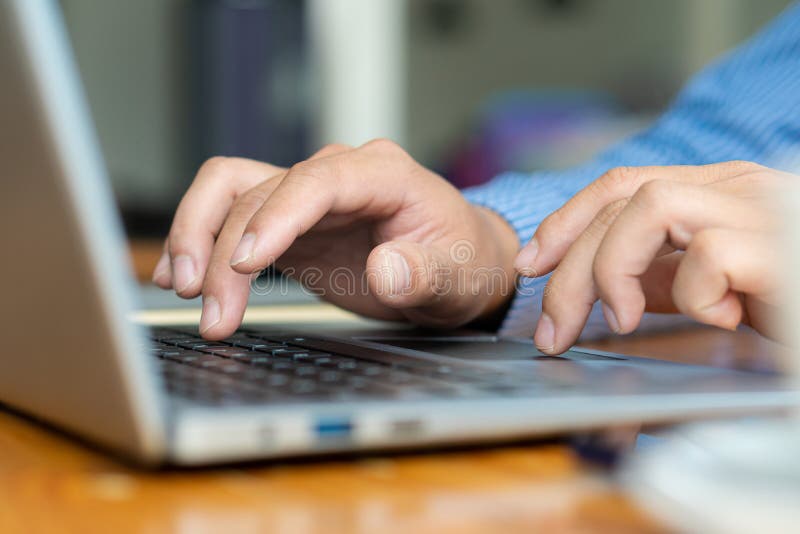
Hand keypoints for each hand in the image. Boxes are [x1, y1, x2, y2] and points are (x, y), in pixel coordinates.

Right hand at [153, 139, 518, 338]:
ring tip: (186, 293)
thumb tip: (387, 269)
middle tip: (209, 306)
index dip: (275, 217)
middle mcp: (337, 174)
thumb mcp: (458, 275)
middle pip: (258, 189)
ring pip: (231, 192)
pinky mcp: (290, 223)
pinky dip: (201, 243)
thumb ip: (426, 273)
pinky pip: (231, 217)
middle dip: (222, 247)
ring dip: (198, 239)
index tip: (244, 262)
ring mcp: (308, 196)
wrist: (457, 265)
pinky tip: (183, 277)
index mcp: (384, 175)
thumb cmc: (462, 260)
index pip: (317, 180)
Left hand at [514, 161, 786, 352]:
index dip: (565, 221)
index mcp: (715, 191)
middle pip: (621, 197)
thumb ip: (656, 276)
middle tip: (551, 332)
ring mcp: (763, 212)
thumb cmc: (784, 307)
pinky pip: (708, 257)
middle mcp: (737, 187)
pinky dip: (694, 295)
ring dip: (612, 270)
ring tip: (617, 322)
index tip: (528, 264)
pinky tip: (718, 319)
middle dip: (569, 267)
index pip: (621, 184)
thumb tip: (592, 287)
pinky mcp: (783, 250)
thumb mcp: (707, 289)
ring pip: (649, 207)